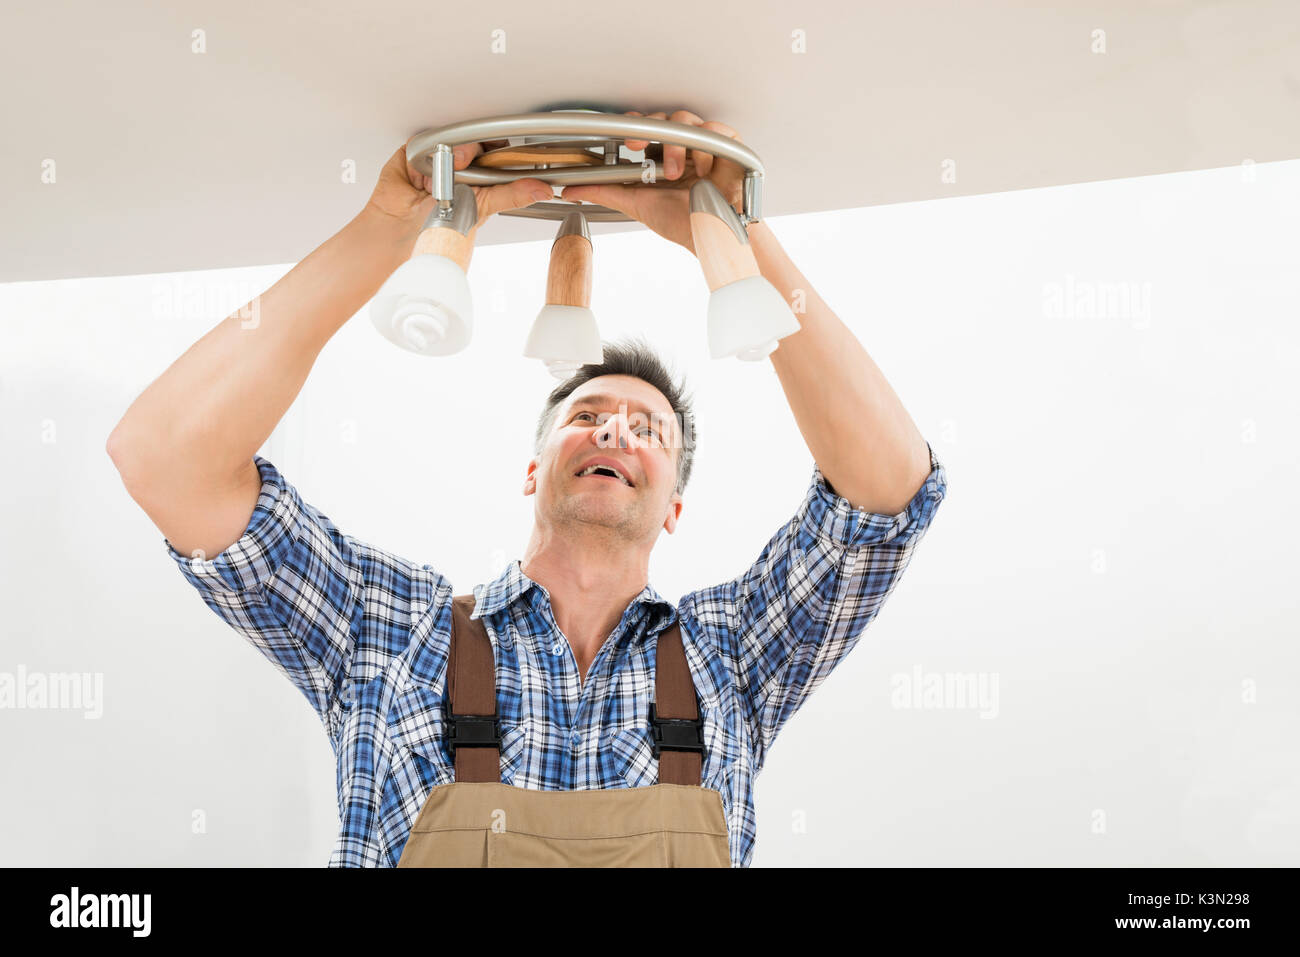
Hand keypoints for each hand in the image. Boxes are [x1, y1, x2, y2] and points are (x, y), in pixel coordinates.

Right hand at [365, 134, 554, 241]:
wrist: (404, 228)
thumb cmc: (440, 225)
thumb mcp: (483, 207)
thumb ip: (512, 194)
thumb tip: (542, 191)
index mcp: (482, 175)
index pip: (498, 151)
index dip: (501, 147)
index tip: (503, 149)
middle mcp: (463, 164)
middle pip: (476, 139)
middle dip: (473, 149)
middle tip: (466, 163)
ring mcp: (440, 156)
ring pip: (453, 136)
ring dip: (451, 150)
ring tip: (448, 169)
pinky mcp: (417, 150)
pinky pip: (426, 137)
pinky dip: (427, 148)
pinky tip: (427, 167)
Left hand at [556, 110, 748, 255]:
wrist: (710, 238)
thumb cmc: (681, 222)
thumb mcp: (637, 205)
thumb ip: (605, 192)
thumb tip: (572, 189)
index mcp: (662, 157)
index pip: (647, 129)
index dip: (635, 127)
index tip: (624, 138)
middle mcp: (682, 149)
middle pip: (665, 120)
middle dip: (651, 131)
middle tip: (638, 146)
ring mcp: (705, 148)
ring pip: (688, 123)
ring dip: (677, 146)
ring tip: (675, 173)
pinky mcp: (729, 151)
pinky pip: (718, 132)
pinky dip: (707, 147)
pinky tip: (702, 169)